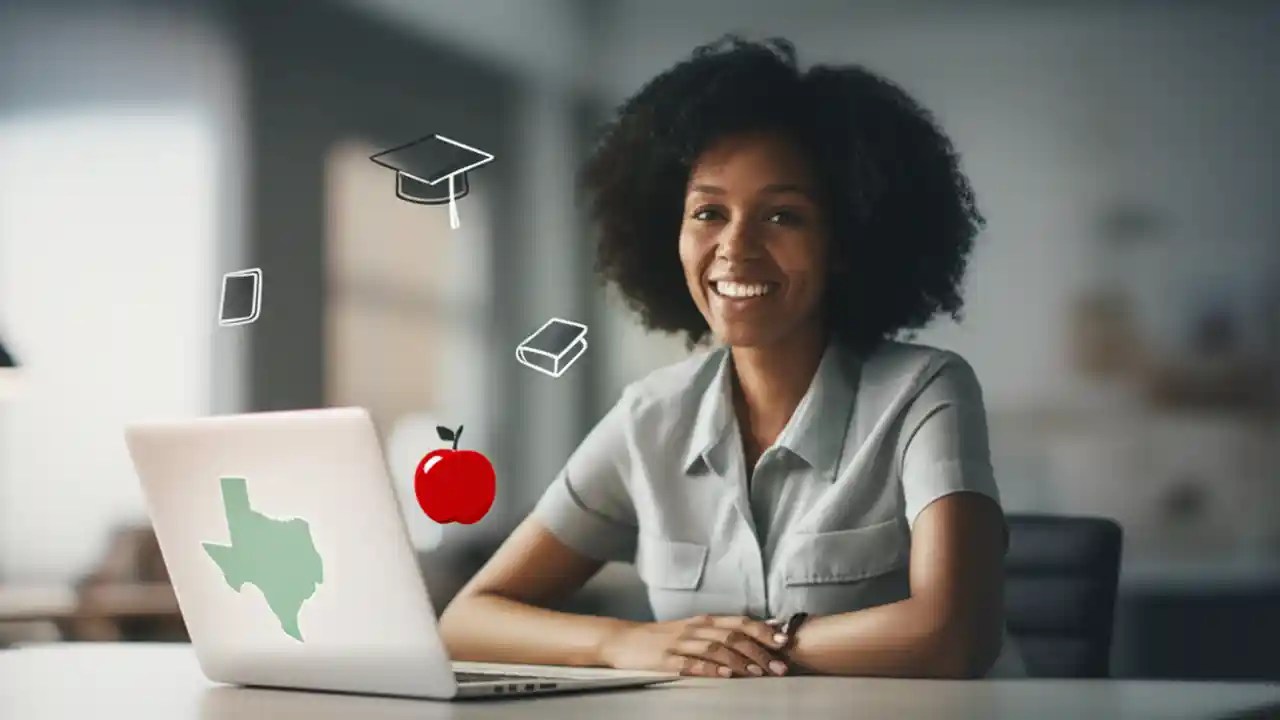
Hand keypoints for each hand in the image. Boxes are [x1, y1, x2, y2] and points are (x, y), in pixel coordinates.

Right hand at [598, 614, 790, 677]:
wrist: (624, 639)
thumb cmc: (662, 637)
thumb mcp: (693, 629)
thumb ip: (722, 631)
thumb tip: (759, 630)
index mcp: (704, 621)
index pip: (739, 622)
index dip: (763, 630)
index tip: (784, 641)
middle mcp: (695, 629)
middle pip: (733, 636)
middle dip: (759, 651)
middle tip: (779, 666)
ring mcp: (681, 643)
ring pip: (716, 649)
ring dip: (741, 661)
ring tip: (759, 673)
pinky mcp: (667, 659)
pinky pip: (692, 663)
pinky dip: (711, 669)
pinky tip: (725, 675)